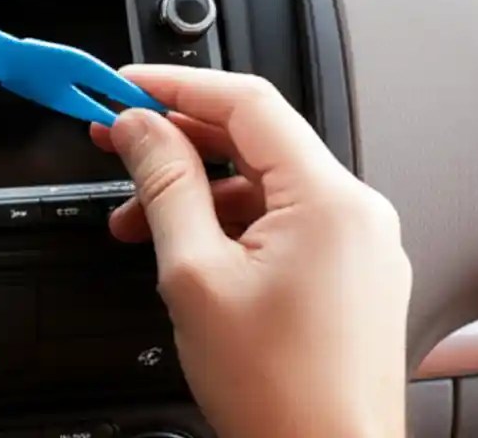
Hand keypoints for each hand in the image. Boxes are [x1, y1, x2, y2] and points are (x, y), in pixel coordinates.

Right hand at [91, 67, 410, 437]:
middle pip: (255, 141)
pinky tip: (186, 251)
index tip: (126, 87)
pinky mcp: (351, 275)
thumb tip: (141, 128)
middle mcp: (356, 212)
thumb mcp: (195, 275)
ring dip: (197, 193)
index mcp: (328, 200)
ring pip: (264, 187)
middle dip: (178, 142)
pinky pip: (284, 223)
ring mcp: (358, 245)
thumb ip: (165, 185)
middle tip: (119, 145)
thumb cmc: (278, 393)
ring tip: (138, 224)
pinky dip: (229, 225)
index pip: (247, 102)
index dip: (177, 85)